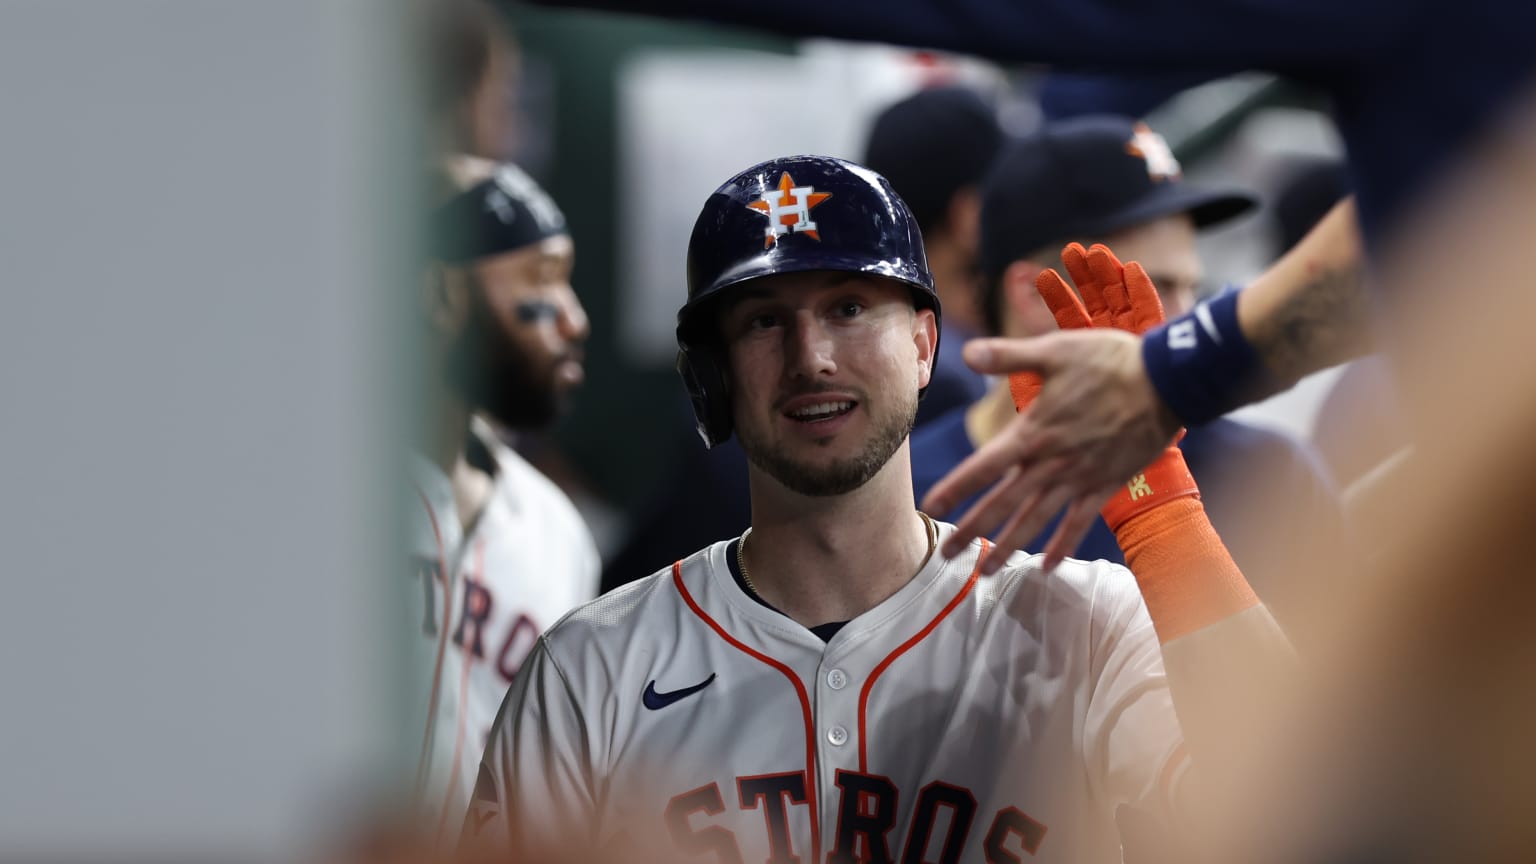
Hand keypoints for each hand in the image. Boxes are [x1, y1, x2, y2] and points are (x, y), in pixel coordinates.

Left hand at [922, 243, 1180, 572]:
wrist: (1168, 381)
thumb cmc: (1109, 361)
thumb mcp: (1054, 349)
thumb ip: (1008, 356)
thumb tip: (967, 354)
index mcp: (1033, 433)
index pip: (983, 466)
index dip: (955, 488)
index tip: (930, 507)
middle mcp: (1051, 463)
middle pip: (1003, 503)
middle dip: (973, 530)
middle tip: (948, 555)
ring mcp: (1080, 477)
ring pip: (1037, 520)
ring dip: (1010, 546)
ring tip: (988, 571)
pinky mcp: (1106, 484)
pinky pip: (1080, 522)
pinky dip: (1064, 544)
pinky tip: (1049, 566)